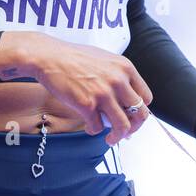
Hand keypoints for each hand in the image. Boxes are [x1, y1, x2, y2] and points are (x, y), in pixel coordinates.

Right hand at [0, 31, 152, 145]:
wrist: (49, 56)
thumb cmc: (73, 58)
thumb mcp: (104, 59)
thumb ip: (118, 76)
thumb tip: (125, 99)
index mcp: (125, 68)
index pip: (146, 97)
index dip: (140, 110)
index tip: (132, 116)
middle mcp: (118, 80)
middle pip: (140, 114)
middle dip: (134, 127)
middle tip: (125, 132)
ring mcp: (103, 93)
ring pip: (123, 126)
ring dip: (118, 137)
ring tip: (111, 139)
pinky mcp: (87, 104)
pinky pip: (98, 127)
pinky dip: (94, 130)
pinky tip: (89, 126)